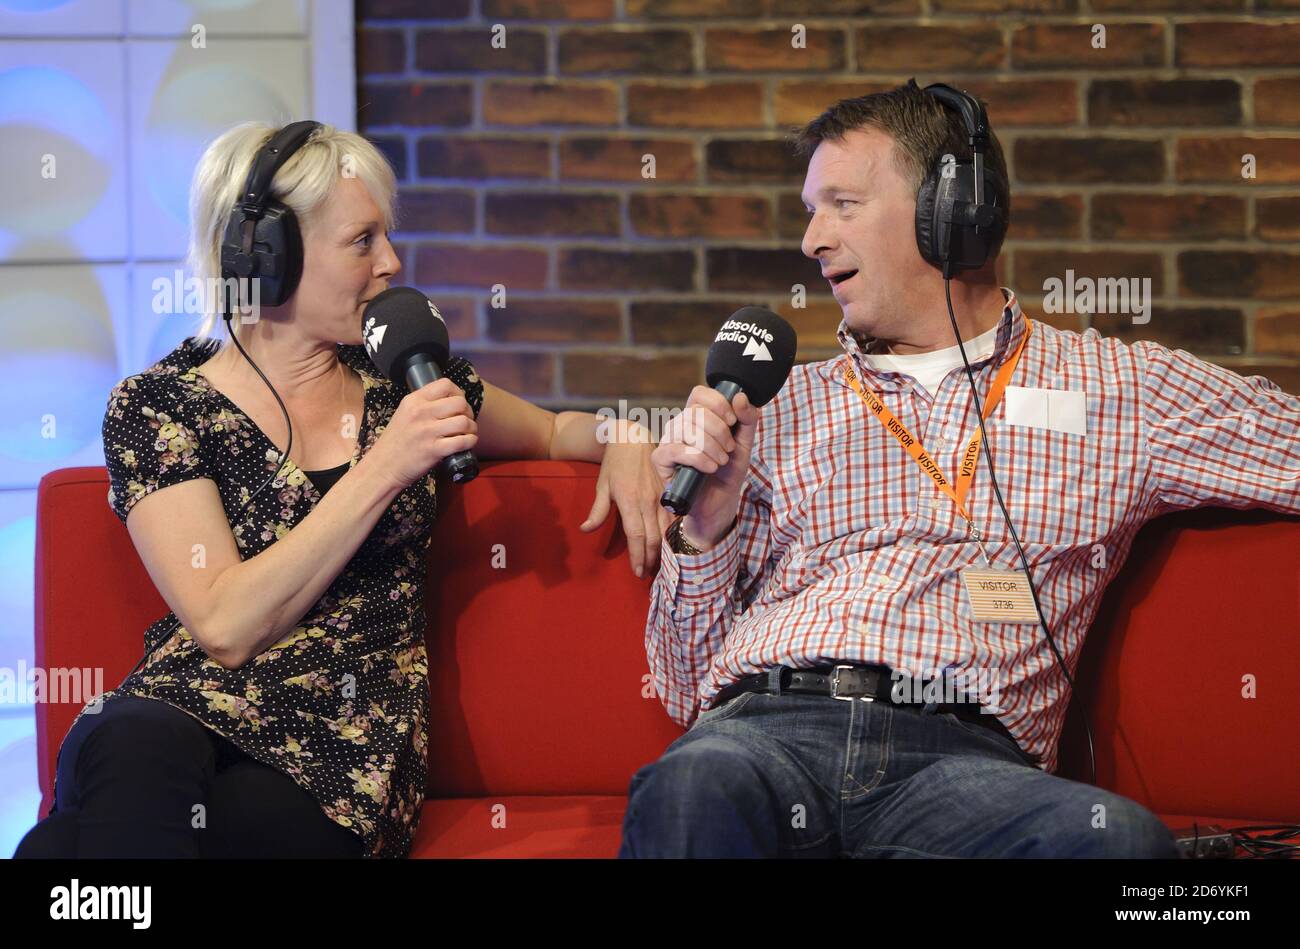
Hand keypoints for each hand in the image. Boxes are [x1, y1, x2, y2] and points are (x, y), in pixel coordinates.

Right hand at [368, 378, 476, 490]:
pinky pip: (462, 441)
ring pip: (464, 422)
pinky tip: (467, 443)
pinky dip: (470, 442)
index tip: (458, 404)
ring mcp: (427, 431)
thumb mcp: (404, 414)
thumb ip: (423, 405)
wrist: (382, 467)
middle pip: (460, 403)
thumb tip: (451, 402)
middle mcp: (421, 412)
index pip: (445, 384)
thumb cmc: (395, 442)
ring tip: (467, 433)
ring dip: (471, 428)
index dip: (458, 393)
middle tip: (465, 421)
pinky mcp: (433, 450)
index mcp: (413, 400)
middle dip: (468, 412)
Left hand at [581, 422, 673, 578]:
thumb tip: (585, 530)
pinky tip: (669, 544)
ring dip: (662, 550)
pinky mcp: (670, 492)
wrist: (633, 437)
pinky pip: (674, 518)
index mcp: (630, 501)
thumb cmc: (615, 463)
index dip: (638, 556)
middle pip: (653, 538)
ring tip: (657, 564)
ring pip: (666, 530)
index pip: (636, 536)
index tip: (637, 571)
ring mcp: (662, 496)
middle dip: (651, 559)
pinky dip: (672, 534)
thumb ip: (597, 511)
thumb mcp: (602, 486)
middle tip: (646, 573)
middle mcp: (648, 501)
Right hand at [650, 387, 759, 547]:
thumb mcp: (744, 443)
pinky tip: (709, 468)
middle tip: (728, 450)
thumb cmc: (728, 471)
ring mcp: (668, 440)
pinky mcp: (661, 459)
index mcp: (697, 416)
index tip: (732, 421)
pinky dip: (699, 458)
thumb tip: (740, 396)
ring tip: (720, 461)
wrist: (720, 502)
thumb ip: (747, 419)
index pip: (700, 393)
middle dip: (720, 431)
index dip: (718, 403)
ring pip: (687, 429)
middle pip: (696, 411)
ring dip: (711, 447)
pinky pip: (677, 449)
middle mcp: (680, 425)